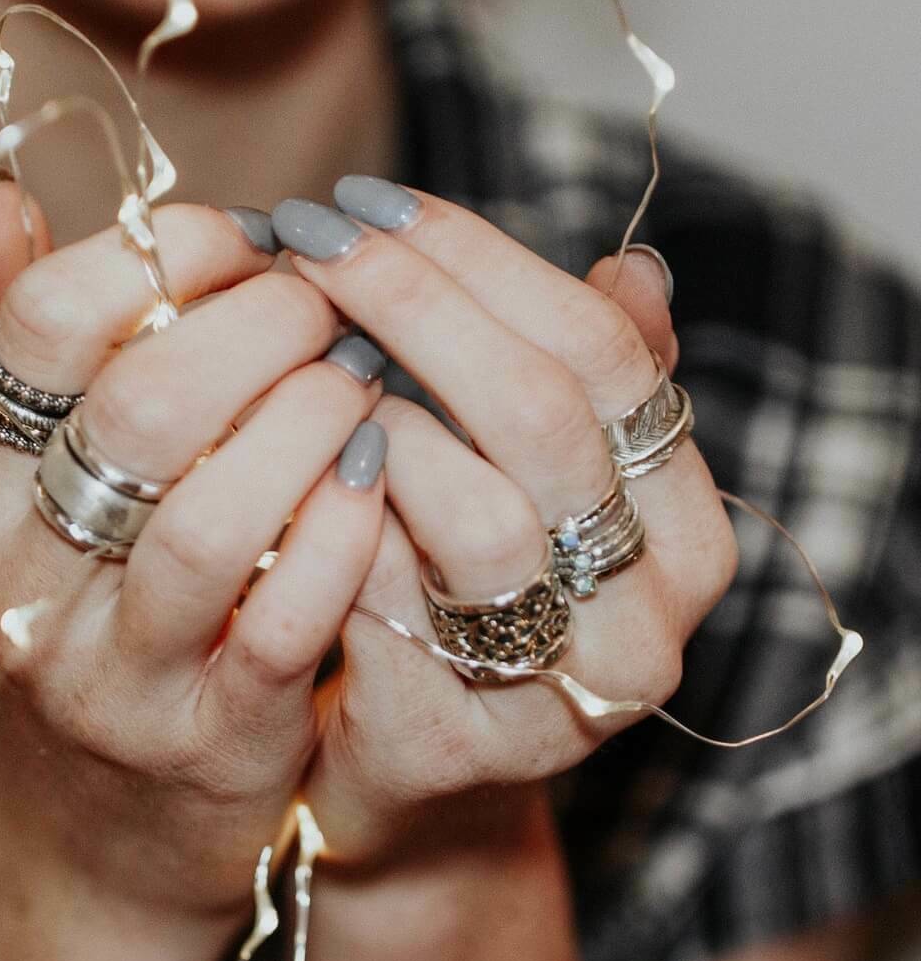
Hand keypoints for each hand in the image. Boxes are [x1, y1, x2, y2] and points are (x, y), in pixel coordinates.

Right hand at [0, 184, 386, 918]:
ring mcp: (117, 670)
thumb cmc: (94, 610)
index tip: (251, 237)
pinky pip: (286, 622)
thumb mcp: (32, 488)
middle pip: (142, 409)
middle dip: (262, 328)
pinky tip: (379, 477)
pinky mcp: (211, 737)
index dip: (165, 255)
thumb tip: (7, 197)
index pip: (44, 325)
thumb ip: (14, 348)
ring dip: (311, 424)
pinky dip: (343, 535)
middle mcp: (25, 578)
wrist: (108, 819)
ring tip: (364, 378)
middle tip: (332, 303)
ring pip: (214, 521)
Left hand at [270, 182, 737, 864]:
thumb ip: (586, 384)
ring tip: (300, 363)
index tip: (369, 201)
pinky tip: (274, 463)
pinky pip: (381, 607)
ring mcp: (565, 692)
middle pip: (542, 414)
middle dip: (410, 306)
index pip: (602, 349)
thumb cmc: (473, 591)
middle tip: (311, 242)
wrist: (422, 759)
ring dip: (374, 421)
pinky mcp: (456, 745)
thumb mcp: (538, 483)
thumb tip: (634, 266)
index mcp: (686, 521)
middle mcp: (653, 611)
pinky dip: (326, 524)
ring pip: (478, 517)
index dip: (478, 260)